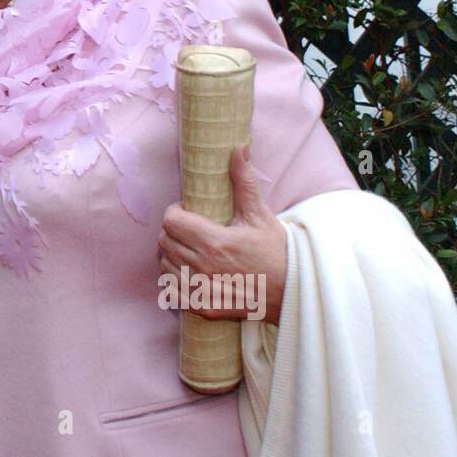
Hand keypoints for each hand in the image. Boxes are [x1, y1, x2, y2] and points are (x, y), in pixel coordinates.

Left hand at [157, 145, 287, 324]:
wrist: (292, 291)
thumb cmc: (276, 251)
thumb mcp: (260, 215)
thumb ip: (243, 182)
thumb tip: (238, 148)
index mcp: (215, 242)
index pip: (171, 221)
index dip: (176, 212)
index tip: (188, 212)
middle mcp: (204, 267)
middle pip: (164, 241)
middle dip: (174, 230)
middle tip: (190, 229)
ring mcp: (202, 290)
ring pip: (165, 264)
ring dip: (173, 254)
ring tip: (192, 249)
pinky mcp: (202, 308)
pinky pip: (171, 289)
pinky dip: (176, 279)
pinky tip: (192, 272)